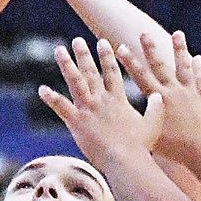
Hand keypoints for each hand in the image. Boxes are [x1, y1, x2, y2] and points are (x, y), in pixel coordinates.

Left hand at [39, 36, 163, 166]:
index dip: (107, 56)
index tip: (102, 42)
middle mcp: (102, 100)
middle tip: (76, 41)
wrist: (125, 159)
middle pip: (91, 71)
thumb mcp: (153, 124)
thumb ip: (155, 108)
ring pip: (75, 81)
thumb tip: (158, 96)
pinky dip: (51, 98)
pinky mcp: (77, 122)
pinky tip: (42, 89)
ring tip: (58, 50)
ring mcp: (88, 109)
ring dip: (66, 64)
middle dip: (83, 54)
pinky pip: (61, 107)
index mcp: (118, 99)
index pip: (112, 72)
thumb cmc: (140, 146)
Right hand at [116, 31, 200, 167]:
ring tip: (178, 34)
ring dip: (179, 49)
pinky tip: (197, 58)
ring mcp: (190, 93)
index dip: (129, 62)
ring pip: (184, 66)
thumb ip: (139, 123)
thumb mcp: (151, 136)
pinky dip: (199, 68)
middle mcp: (173, 91)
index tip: (120, 47)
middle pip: (160, 65)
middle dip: (150, 48)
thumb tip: (123, 120)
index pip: (140, 76)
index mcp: (158, 100)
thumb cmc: (174, 150)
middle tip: (144, 33)